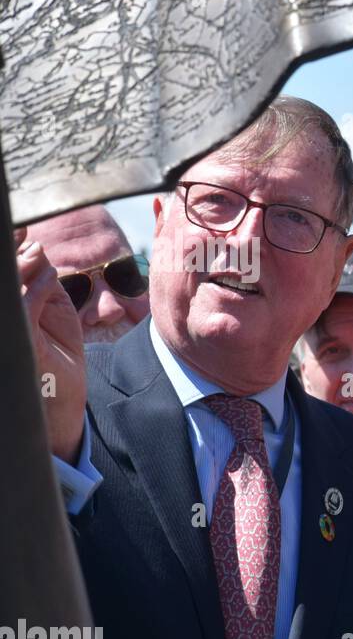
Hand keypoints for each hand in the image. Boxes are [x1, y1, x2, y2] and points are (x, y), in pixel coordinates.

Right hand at [15, 230, 86, 462]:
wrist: (61, 409)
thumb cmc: (55, 360)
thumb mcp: (50, 314)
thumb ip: (40, 284)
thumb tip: (34, 247)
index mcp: (11, 315)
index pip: (5, 277)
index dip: (8, 250)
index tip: (20, 228)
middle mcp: (7, 324)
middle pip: (3, 280)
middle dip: (9, 255)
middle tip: (23, 234)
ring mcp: (9, 335)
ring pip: (6, 290)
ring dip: (18, 266)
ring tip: (35, 250)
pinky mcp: (17, 345)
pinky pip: (21, 306)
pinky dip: (33, 286)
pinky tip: (45, 271)